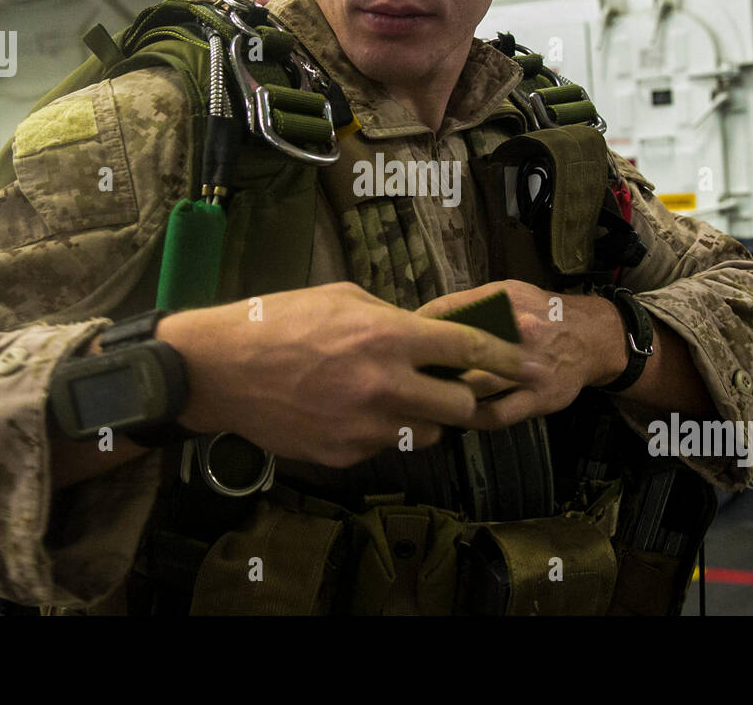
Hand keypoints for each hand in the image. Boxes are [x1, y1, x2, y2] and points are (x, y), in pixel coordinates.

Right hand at [156, 282, 536, 467]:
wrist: (220, 370)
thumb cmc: (278, 321)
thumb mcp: (343, 297)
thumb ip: (394, 318)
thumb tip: (429, 333)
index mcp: (388, 336)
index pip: (470, 348)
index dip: (508, 357)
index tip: (531, 362)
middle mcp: (385, 385)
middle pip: (461, 406)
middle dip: (468, 396)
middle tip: (460, 386)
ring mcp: (365, 427)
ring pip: (426, 432)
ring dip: (424, 415)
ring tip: (393, 394)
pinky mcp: (344, 454)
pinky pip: (384, 445)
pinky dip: (381, 429)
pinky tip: (351, 408)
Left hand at [415, 280, 624, 430]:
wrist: (592, 337)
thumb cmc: (539, 312)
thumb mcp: (505, 292)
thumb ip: (465, 303)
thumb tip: (418, 319)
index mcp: (503, 301)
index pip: (443, 313)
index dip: (413, 329)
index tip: (394, 340)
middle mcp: (516, 333)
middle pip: (454, 353)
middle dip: (423, 366)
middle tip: (400, 374)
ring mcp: (528, 369)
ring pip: (471, 388)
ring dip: (441, 395)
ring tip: (419, 398)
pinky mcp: (538, 399)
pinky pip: (495, 416)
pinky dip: (469, 419)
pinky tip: (451, 417)